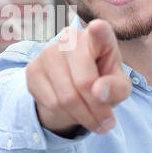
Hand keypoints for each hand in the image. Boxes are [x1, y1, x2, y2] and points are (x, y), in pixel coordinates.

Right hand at [25, 19, 132, 136]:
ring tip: (93, 121)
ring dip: (83, 118)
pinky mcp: (32, 68)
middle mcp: (70, 38)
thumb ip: (117, 88)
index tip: (97, 28)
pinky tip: (72, 111)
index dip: (98, 31)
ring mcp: (48, 52)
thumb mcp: (119, 88)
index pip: (100, 32)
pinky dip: (65, 115)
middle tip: (106, 125)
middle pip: (84, 83)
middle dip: (97, 111)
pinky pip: (51, 102)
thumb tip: (99, 92)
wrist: (74, 88)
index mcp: (99, 37)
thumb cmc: (102, 82)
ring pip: (66, 98)